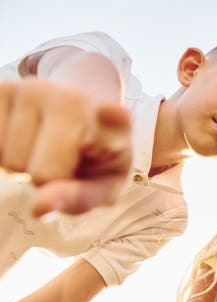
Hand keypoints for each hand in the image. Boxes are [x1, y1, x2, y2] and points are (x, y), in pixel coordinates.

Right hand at [0, 79, 132, 214]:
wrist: (78, 124)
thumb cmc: (93, 163)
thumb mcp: (99, 188)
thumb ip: (78, 198)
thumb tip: (38, 207)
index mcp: (115, 125)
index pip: (112, 120)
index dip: (110, 118)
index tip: (113, 113)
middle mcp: (75, 99)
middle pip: (45, 172)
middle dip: (48, 180)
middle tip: (62, 165)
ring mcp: (36, 89)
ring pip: (12, 162)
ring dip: (23, 167)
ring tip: (42, 150)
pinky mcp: (4, 88)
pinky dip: (2, 155)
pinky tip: (22, 141)